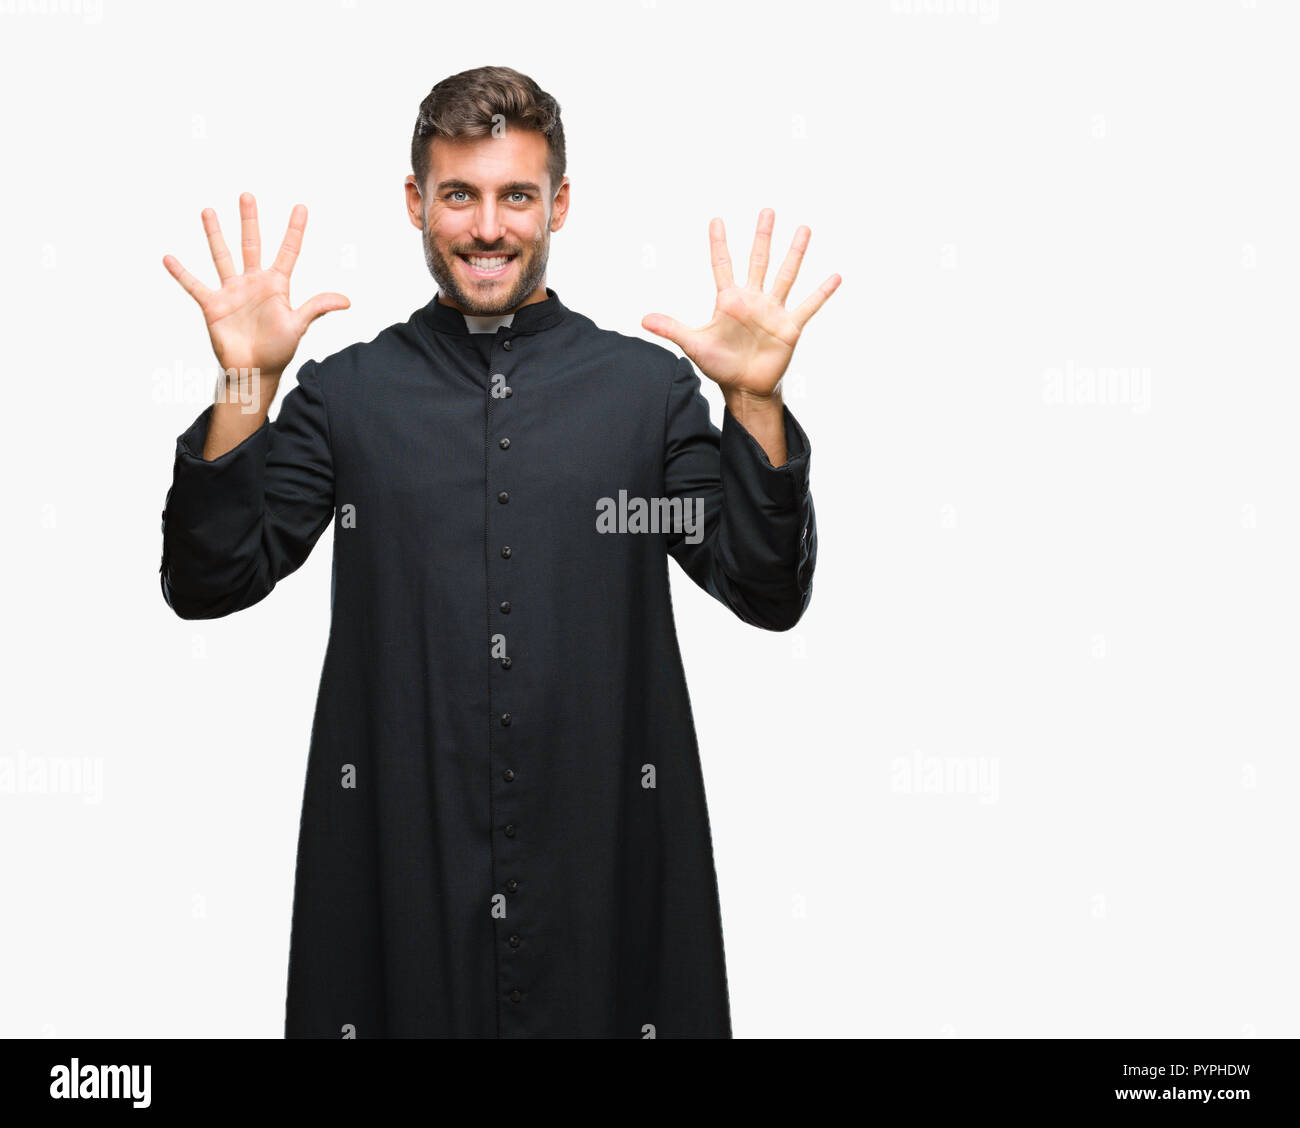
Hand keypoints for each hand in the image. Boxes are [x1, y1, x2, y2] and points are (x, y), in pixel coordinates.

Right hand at [162, 192, 349, 378]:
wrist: (254, 371)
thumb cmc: (278, 350)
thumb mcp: (298, 325)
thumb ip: (317, 308)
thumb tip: (347, 301)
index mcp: (276, 285)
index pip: (288, 251)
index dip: (295, 230)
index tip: (301, 207)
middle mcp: (253, 283)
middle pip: (251, 244)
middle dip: (250, 221)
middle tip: (247, 196)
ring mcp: (232, 292)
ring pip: (222, 256)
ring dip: (215, 234)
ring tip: (208, 211)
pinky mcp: (213, 305)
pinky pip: (194, 285)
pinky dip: (181, 273)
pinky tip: (168, 258)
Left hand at [642, 208, 839, 398]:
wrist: (744, 388)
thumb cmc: (720, 366)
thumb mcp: (694, 345)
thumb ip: (672, 328)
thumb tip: (643, 320)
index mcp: (729, 301)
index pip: (722, 265)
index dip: (718, 243)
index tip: (716, 220)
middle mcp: (753, 300)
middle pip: (758, 261)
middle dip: (762, 236)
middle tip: (767, 210)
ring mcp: (773, 311)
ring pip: (785, 275)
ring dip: (794, 253)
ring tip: (804, 229)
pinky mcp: (790, 327)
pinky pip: (808, 306)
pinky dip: (821, 292)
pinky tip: (835, 276)